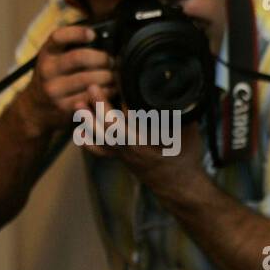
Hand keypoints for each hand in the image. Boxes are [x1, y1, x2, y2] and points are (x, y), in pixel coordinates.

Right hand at [17, 24, 116, 135]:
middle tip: (111, 61)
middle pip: (80, 58)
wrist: (37, 105)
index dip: (77, 33)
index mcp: (47, 52)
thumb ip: (72, 47)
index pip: (58, 37)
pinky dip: (107, 92)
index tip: (93, 34)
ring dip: (108, 76)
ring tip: (114, 75)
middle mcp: (47, 69)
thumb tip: (102, 38)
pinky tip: (112, 88)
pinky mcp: (64, 106)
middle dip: (102, 58)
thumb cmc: (56, 75)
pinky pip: (91, 97)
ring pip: (89, 79)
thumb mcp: (56, 57)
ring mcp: (54, 89)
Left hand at [77, 83, 204, 191]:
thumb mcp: (189, 135)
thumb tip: (183, 91)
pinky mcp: (119, 156)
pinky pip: (98, 150)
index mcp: (148, 143)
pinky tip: (81, 127)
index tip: (119, 83)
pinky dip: (86, 139)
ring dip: (87, 121)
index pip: (131, 121)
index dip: (123, 102)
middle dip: (99, 107)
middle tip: (93, 87)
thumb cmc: (185, 159)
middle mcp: (131, 149)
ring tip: (79, 104)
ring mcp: (122, 154)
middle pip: (108, 128)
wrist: (179, 186)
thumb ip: (185, 114)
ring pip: (99, 138)